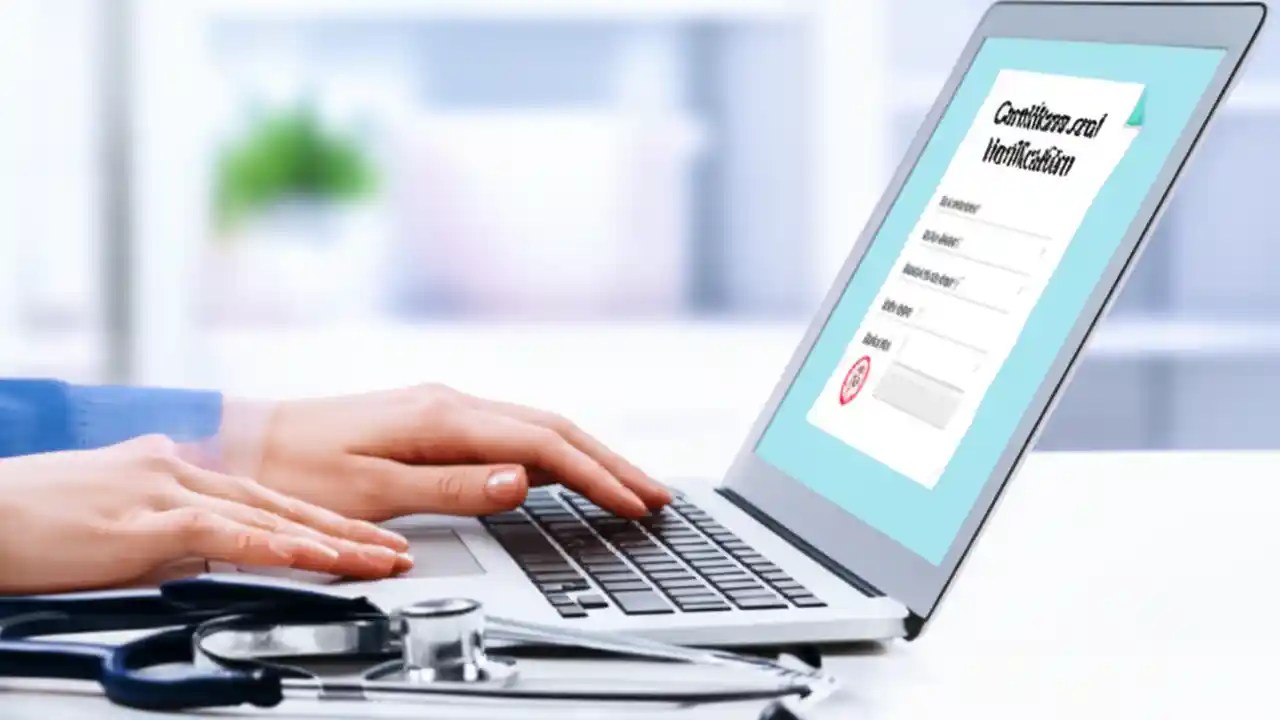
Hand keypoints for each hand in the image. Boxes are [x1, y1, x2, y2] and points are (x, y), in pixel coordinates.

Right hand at [0, 435, 413, 593]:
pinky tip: (305, 554)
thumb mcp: (118, 522)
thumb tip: (202, 554)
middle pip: (282, 500)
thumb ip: (167, 532)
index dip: (320, 516)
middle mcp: (179, 470)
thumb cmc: (35, 519)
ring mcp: (163, 489)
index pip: (266, 494)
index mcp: (175, 468)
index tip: (362, 536)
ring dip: (326, 540)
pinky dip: (268, 544)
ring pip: (265, 514)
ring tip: (373, 560)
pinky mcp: (142, 519)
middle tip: (395, 549)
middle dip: (345, 528)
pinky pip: (220, 533)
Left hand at [248, 384, 671, 521]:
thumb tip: (525, 481)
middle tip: (658, 494)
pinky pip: (510, 434)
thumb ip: (453, 486)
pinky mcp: (432, 420)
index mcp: (442, 416)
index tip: (637, 503)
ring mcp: (443, 408)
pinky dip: (551, 456)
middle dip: (610, 462)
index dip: (598, 476)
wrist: (238, 441)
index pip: (543, 445)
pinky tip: (565, 473)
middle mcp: (450, 402)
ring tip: (628, 485)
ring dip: (587, 457)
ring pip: (536, 429)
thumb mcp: (369, 490)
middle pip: (553, 429)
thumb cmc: (291, 470)